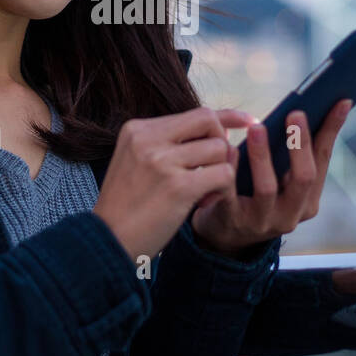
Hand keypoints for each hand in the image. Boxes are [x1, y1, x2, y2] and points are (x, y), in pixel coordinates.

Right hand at [93, 107, 254, 263]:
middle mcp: (148, 139)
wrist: (107, 242)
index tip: (248, 120)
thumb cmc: (127, 205)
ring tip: (204, 191)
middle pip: (208, 120)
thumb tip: (218, 126)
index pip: (194, 113)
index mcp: (138, 129)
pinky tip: (205, 202)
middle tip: (217, 165)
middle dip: (222, 141)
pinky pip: (223, 174)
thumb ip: (167, 142)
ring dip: (221, 171)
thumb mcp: (136, 162)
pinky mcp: (178, 186)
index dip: (225, 116)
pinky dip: (222, 189)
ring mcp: (162, 161)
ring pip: (220, 149)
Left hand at [190, 99, 351, 256]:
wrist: (225, 234)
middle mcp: (291, 215)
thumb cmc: (257, 194)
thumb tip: (311, 107)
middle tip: (295, 113)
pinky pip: (230, 194)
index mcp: (308, 201)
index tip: (339, 101)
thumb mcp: (282, 178)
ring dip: (263, 155)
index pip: (323, 160)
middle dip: (301, 144)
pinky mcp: (231, 220)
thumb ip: (294, 151)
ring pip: (267, 188)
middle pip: (304, 178)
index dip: (331, 129)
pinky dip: (231, 168)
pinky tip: (229, 148)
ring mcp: (262, 220)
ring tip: (257, 128)